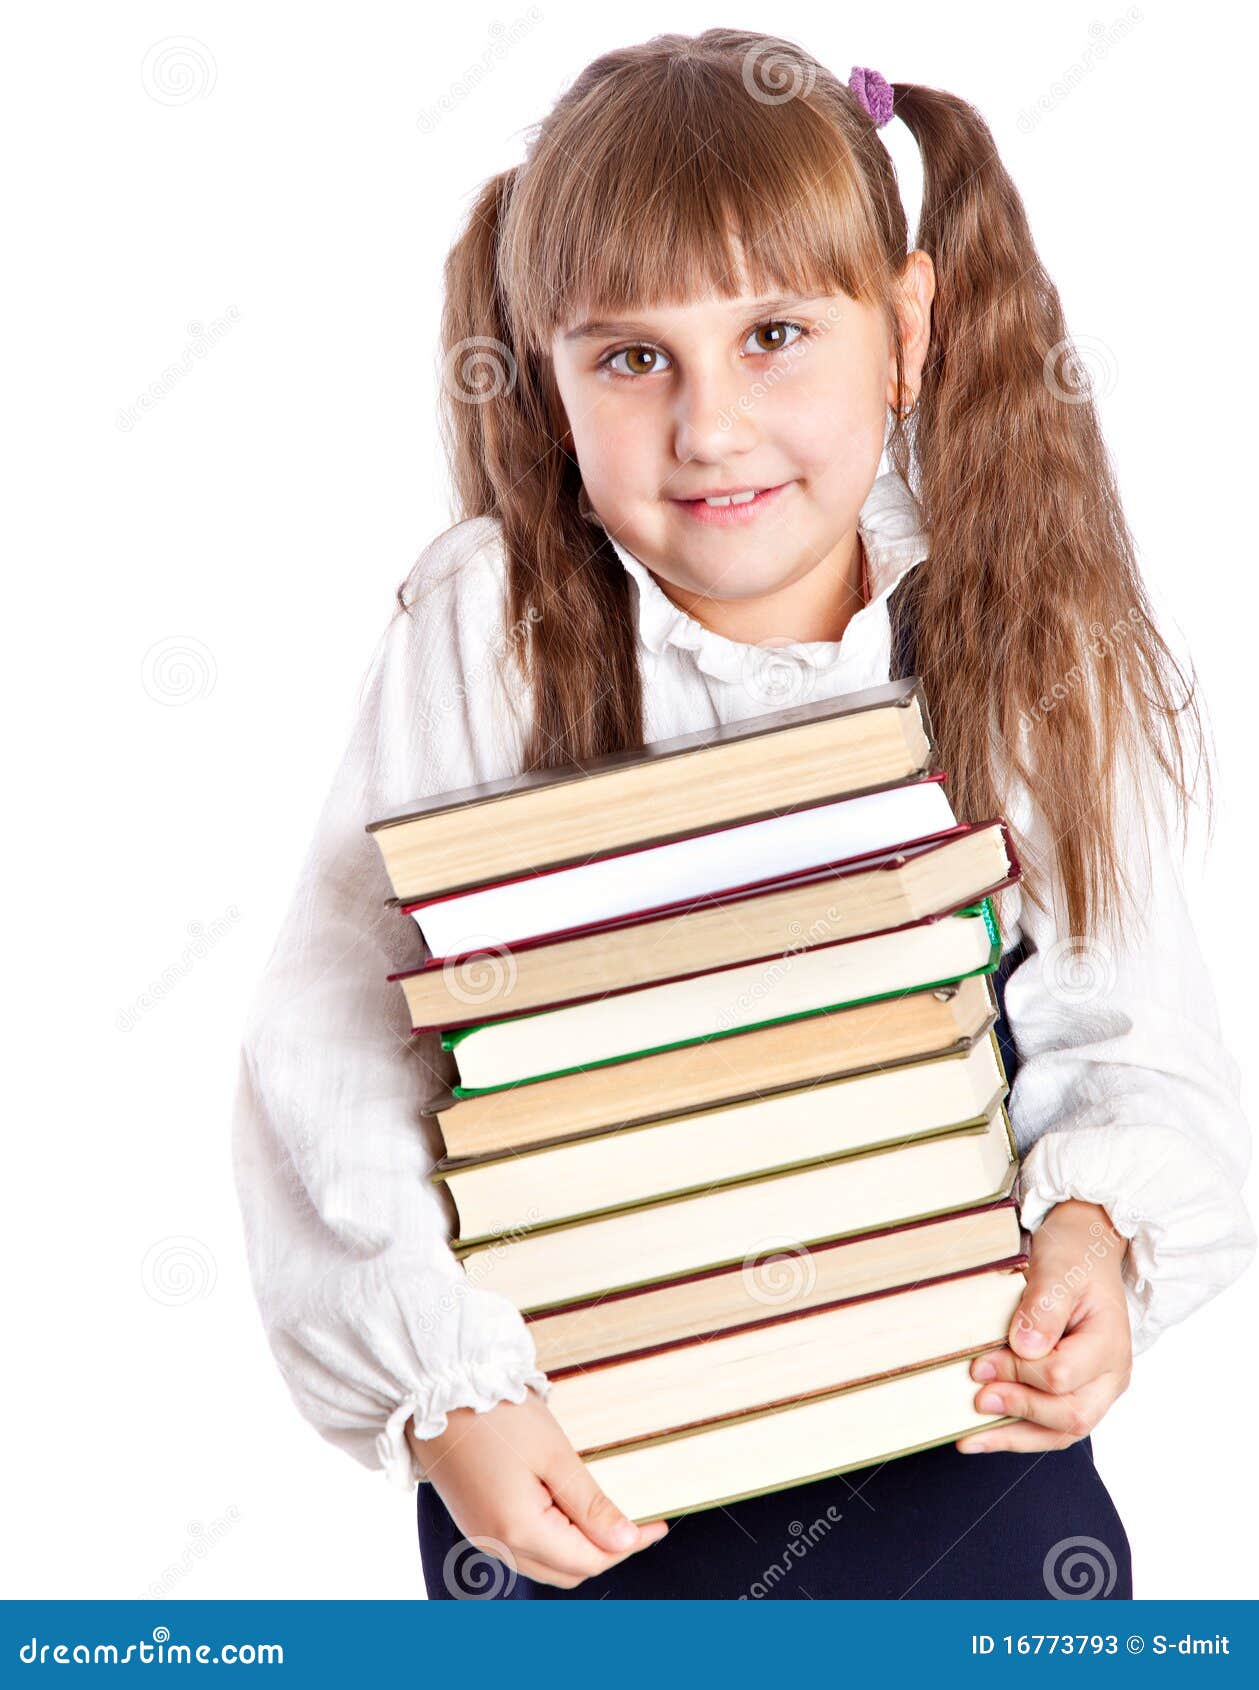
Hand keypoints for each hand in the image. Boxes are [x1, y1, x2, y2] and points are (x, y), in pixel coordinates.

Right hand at [407, 1385, 667, 1589]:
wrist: (436, 1392)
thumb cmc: (495, 1413)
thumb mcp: (553, 1453)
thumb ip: (589, 1504)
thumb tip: (623, 1540)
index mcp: (519, 1531)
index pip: (589, 1559)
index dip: (628, 1544)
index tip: (658, 1524)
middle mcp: (498, 1545)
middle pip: (568, 1569)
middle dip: (605, 1548)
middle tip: (635, 1517)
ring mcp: (483, 1536)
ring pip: (547, 1561)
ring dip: (579, 1544)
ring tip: (603, 1508)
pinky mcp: (476, 1521)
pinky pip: (525, 1544)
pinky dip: (553, 1534)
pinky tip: (565, 1505)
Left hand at [957, 1198, 1133, 1454]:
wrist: (1086, 1250)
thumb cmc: (1073, 1256)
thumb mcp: (1057, 1269)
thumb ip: (1043, 1308)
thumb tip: (1024, 1348)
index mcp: (1110, 1343)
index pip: (1062, 1375)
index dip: (1018, 1373)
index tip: (981, 1362)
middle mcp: (1111, 1375)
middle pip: (1070, 1415)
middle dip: (1018, 1409)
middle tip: (976, 1397)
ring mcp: (1098, 1389)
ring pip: (1062, 1432)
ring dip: (1014, 1436)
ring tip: (970, 1438)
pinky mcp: (1079, 1393)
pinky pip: (1053, 1426)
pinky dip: (1019, 1434)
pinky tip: (984, 1436)